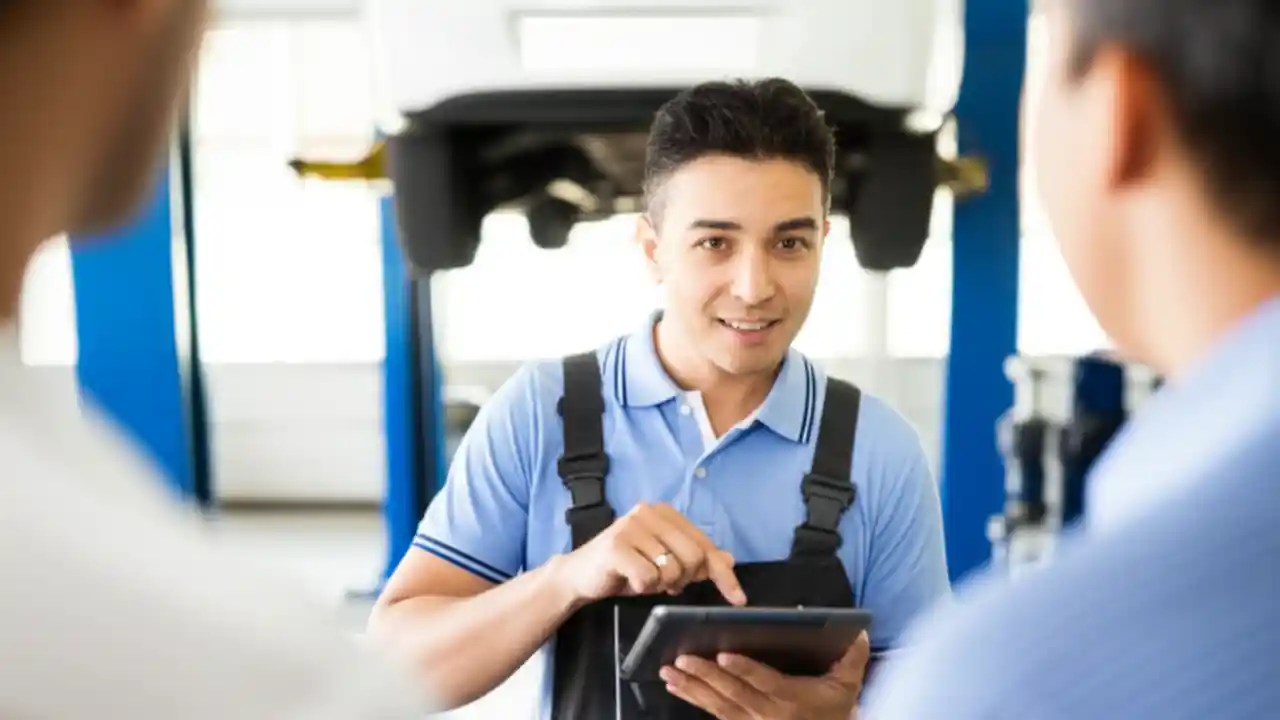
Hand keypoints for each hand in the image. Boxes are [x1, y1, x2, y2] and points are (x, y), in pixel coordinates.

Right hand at [555, 503, 746, 606]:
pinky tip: (630, 581)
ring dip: (661, 584)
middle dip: (684, 579)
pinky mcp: (616, 545)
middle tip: (665, 584)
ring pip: (672, 569)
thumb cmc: (625, 568)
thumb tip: (728, 559)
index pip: (705, 544)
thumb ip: (695, 558)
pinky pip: (649, 576)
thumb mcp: (664, 562)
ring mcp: (631, 526)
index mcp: (664, 513)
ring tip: (644, 579)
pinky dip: (643, 587)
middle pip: (694, 556)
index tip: (738, 597)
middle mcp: (649, 512)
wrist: (580, 576)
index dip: (724, 574)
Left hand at [660, 631, 869, 719]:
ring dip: (691, 688)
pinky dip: (693, 698)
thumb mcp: (850, 684)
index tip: (724, 654)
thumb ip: (853, 657)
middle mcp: (769, 714)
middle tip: (682, 658)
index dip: (745, 669)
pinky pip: (714, 712)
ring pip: (718, 705)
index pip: (765, 683)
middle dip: (706, 676)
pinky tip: (675, 685)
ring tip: (669, 671)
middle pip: (733, 694)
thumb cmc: (836, 708)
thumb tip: (856, 631)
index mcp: (793, 699)